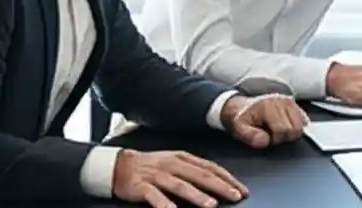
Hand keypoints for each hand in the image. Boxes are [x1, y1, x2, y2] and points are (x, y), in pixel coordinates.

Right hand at [112, 149, 246, 207]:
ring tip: (212, 206)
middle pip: (201, 176)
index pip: (210, 167)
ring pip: (181, 186)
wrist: (119, 165)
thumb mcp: (174, 162)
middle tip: (235, 196)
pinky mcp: (142, 186)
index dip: (228, 178)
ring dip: (198, 196)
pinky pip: (155, 197)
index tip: (241, 189)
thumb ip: (193, 169)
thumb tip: (217, 180)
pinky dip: (165, 204)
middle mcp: (172, 165)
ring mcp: (157, 175)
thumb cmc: (151, 166)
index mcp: (183, 158)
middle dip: (220, 187)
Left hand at [221, 94, 307, 147]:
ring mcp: (288, 100)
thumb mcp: (240, 129)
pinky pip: (304, 119)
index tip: (267, 137)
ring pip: (302, 125)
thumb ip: (251, 136)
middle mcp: (280, 101)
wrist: (242, 107)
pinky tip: (285, 125)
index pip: (283, 130)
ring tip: (278, 129)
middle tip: (273, 134)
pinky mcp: (293, 102)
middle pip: (295, 128)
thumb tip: (265, 140)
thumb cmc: (243, 119)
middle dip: (285, 136)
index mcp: (267, 107)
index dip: (276, 139)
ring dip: (292, 131)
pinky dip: (297, 125)